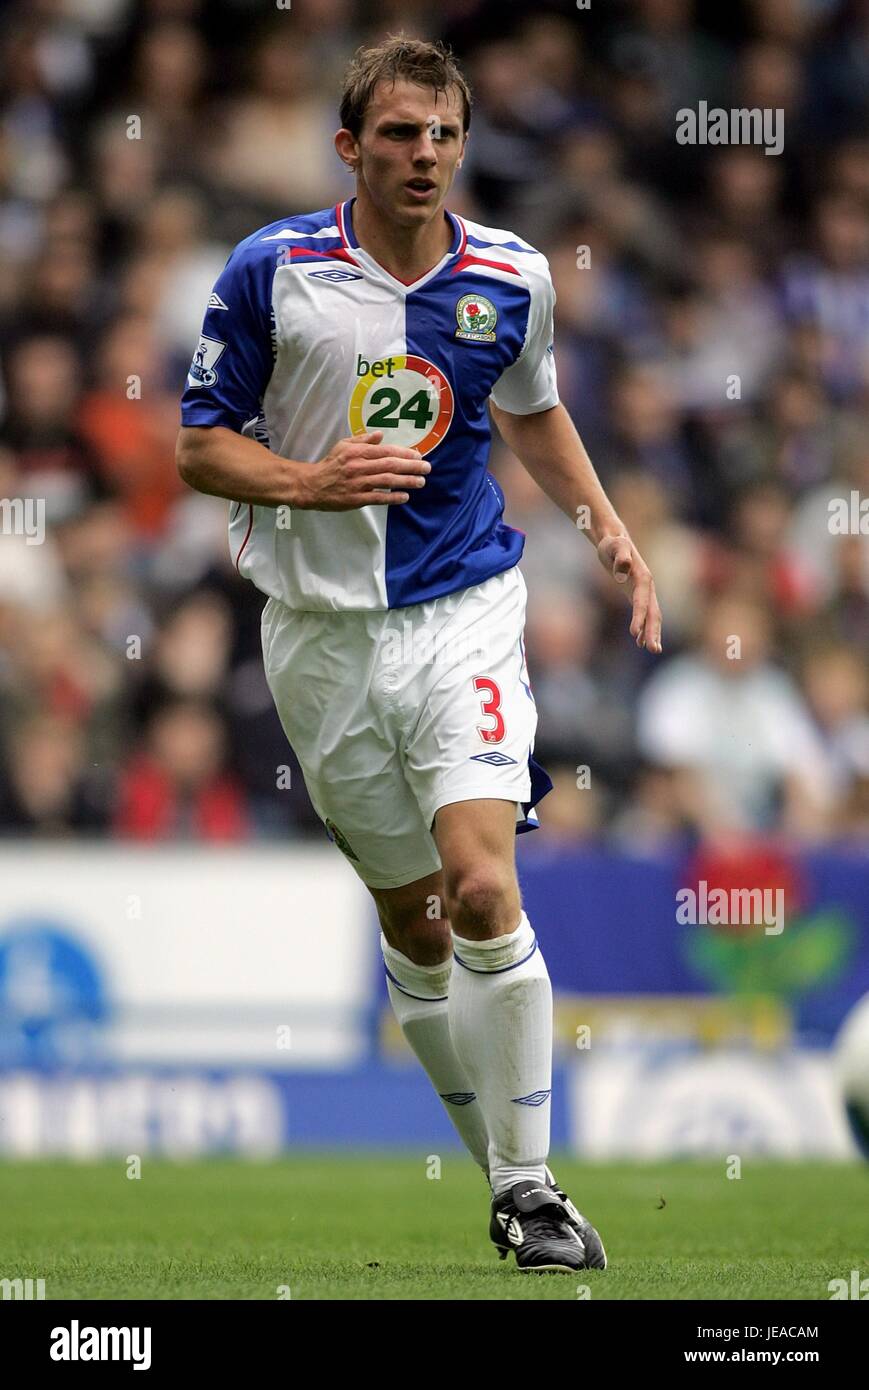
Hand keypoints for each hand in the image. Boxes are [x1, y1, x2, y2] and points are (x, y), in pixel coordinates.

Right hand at [298, 431, 429, 509]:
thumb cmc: (330, 464)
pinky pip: (378, 498)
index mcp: (358, 452)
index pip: (386, 451)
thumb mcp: (343, 445)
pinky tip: (405, 496)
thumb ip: (362, 439)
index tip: (418, 455)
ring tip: (421, 482)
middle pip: (391, 465)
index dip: (404, 453)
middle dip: (411, 466)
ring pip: (387, 481)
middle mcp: (360, 466)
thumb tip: (380, 435)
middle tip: (427, 468)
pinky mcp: (356, 499)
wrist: (312, 485)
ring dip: (406, 481)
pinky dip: (392, 497)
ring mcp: (359, 483)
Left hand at [596, 534, 662, 652]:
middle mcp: (647, 586)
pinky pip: (644, 614)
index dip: (639, 617)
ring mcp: (644, 591)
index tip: (633, 634)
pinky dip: (644, 627)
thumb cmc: (612, 543)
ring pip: (652, 615)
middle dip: (653, 631)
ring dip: (652, 632)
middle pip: (653, 612)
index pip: (642, 601)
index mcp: (643, 577)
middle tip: (654, 650)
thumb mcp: (614, 546)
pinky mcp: (637, 594)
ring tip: (653, 649)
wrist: (615, 539)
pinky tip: (639, 642)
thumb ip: (621, 555)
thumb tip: (625, 566)